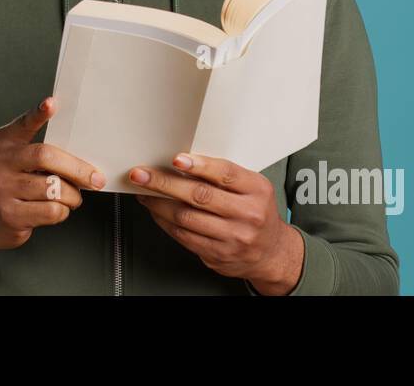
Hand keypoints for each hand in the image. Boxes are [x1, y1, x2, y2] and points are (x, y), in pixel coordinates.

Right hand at [0, 97, 106, 262]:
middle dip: (78, 169)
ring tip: (71, 197)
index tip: (51, 104)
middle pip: (46, 157)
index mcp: (4, 142)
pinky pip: (51, 211)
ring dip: (72, 196)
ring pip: (54, 188)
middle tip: (95, 178)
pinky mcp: (10, 215)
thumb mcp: (15, 160)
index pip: (23, 124)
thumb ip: (38, 151)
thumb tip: (79, 153)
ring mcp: (2, 189)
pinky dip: (63, 211)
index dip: (38, 114)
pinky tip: (57, 208)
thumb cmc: (9, 184)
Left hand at [129, 152, 303, 294]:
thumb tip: (182, 162)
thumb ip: (223, 176)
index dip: (199, 165)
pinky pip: (184, 236)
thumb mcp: (252, 188)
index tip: (177, 159)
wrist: (271, 252)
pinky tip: (156, 211)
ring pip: (186, 217)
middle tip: (142, 175)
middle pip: (200, 195)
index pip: (225, 174)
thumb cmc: (256, 212)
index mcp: (257, 190)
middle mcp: (247, 215)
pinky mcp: (218, 255)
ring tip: (144, 192)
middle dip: (165, 183)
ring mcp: (233, 238)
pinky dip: (164, 221)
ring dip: (158, 203)